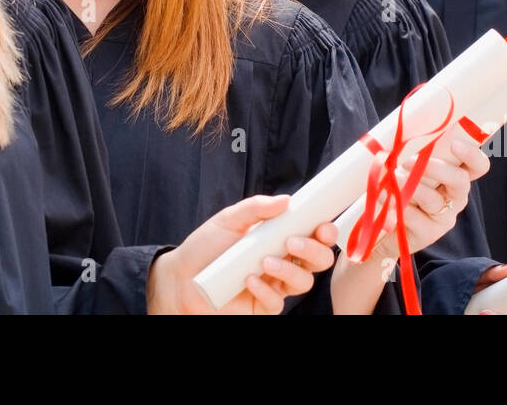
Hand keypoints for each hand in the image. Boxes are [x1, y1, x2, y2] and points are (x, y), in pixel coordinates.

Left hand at [146, 194, 337, 314]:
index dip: (325, 231)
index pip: (314, 235)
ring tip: (265, 261)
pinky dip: (265, 290)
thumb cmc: (206, 246)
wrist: (181, 277)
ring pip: (303, 283)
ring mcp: (275, 285)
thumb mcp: (229, 219)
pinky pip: (277, 303)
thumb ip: (256, 207)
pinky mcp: (262, 306)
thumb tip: (286, 200)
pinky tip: (248, 280)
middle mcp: (283, 262)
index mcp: (280, 238)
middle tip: (292, 242)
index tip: (322, 225)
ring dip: (289, 271)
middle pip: (319, 261)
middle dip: (314, 252)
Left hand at [375, 136, 489, 256]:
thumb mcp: (408, 164)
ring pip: (433, 199)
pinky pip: (414, 216)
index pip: (477, 166)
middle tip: (407, 162)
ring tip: (391, 179)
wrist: (383, 224)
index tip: (454, 144)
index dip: (472, 154)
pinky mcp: (428, 233)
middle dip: (436, 168)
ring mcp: (444, 216)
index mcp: (455, 175)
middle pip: (461, 181)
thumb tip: (404, 131)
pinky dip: (396, 203)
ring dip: (410, 186)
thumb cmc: (398, 185)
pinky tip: (383, 196)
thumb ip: (413, 150)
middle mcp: (455, 196)